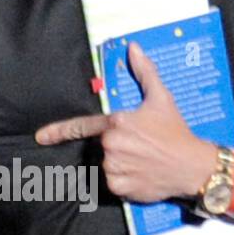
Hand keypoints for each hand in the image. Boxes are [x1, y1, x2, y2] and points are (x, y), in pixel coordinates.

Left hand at [35, 41, 217, 202]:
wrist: (192, 165)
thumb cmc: (175, 131)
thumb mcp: (161, 98)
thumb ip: (144, 72)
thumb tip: (133, 47)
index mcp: (116, 123)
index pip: (82, 126)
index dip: (58, 132)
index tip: (41, 137)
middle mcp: (111, 145)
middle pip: (102, 146)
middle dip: (117, 146)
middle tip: (141, 146)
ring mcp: (114, 167)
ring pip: (107, 165)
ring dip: (120, 163)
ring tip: (144, 159)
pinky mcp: (119, 187)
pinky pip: (113, 182)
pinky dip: (125, 180)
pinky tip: (142, 173)